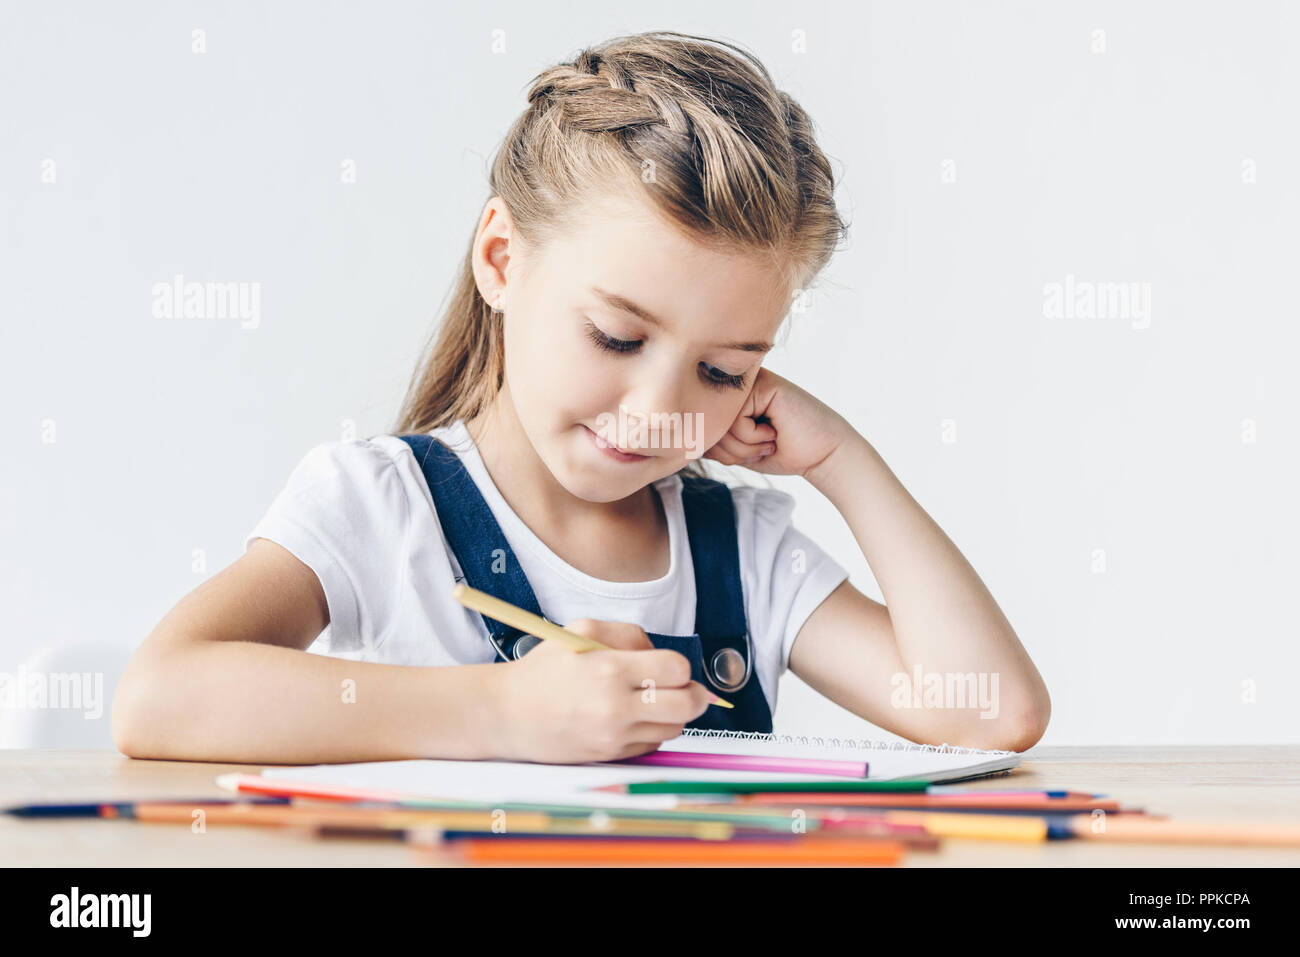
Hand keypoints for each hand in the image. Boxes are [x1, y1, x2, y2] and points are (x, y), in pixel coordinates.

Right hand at [493, 618, 714, 763]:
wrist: (507, 714)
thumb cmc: (544, 669)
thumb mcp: (582, 630)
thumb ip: (628, 633)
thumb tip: (661, 653)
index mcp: (610, 670)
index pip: (677, 670)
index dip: (682, 666)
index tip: (672, 666)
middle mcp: (616, 707)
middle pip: (687, 706)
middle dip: (696, 695)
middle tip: (689, 688)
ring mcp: (614, 737)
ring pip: (674, 729)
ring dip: (675, 714)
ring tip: (656, 701)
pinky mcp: (610, 756)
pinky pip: (652, 745)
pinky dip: (653, 731)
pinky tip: (635, 718)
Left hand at [703, 367, 854, 479]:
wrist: (822, 453)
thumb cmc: (783, 451)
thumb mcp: (737, 450)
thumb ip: (710, 441)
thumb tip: (677, 442)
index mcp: (727, 398)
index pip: (700, 428)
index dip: (722, 453)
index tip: (751, 452)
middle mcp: (734, 385)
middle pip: (707, 427)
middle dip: (733, 452)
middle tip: (763, 446)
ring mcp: (746, 382)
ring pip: (719, 425)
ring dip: (745, 446)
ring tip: (770, 438)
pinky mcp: (760, 384)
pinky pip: (736, 420)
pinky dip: (754, 436)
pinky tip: (775, 430)